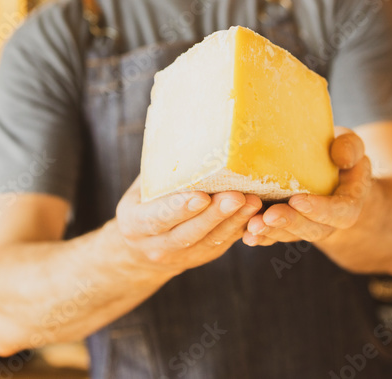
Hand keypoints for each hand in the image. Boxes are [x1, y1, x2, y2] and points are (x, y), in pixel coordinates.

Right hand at [115, 177, 261, 274]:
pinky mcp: (203, 256)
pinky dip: (240, 228)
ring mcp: (181, 256)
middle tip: (236, 196)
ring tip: (253, 202)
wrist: (141, 248)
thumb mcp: (142, 189)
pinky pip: (223, 243)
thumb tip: (181, 135)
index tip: (200, 196)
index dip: (179, 208)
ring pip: (210, 240)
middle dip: (214, 215)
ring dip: (234, 222)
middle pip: (189, 232)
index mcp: (135, 224)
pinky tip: (256, 213)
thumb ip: (159, 172)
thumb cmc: (144, 204)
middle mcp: (156, 245)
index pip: (157, 218)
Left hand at [242, 128, 372, 246]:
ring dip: (270, 232)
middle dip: (289, 223)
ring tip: (252, 227)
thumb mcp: (351, 145)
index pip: (339, 212)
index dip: (319, 209)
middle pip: (312, 229)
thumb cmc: (339, 153)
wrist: (330, 170)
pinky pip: (275, 236)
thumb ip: (351, 148)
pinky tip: (246, 234)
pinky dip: (261, 236)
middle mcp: (329, 222)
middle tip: (268, 217)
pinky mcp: (287, 228)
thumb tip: (342, 157)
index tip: (298, 200)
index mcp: (348, 202)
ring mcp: (307, 226)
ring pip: (290, 235)